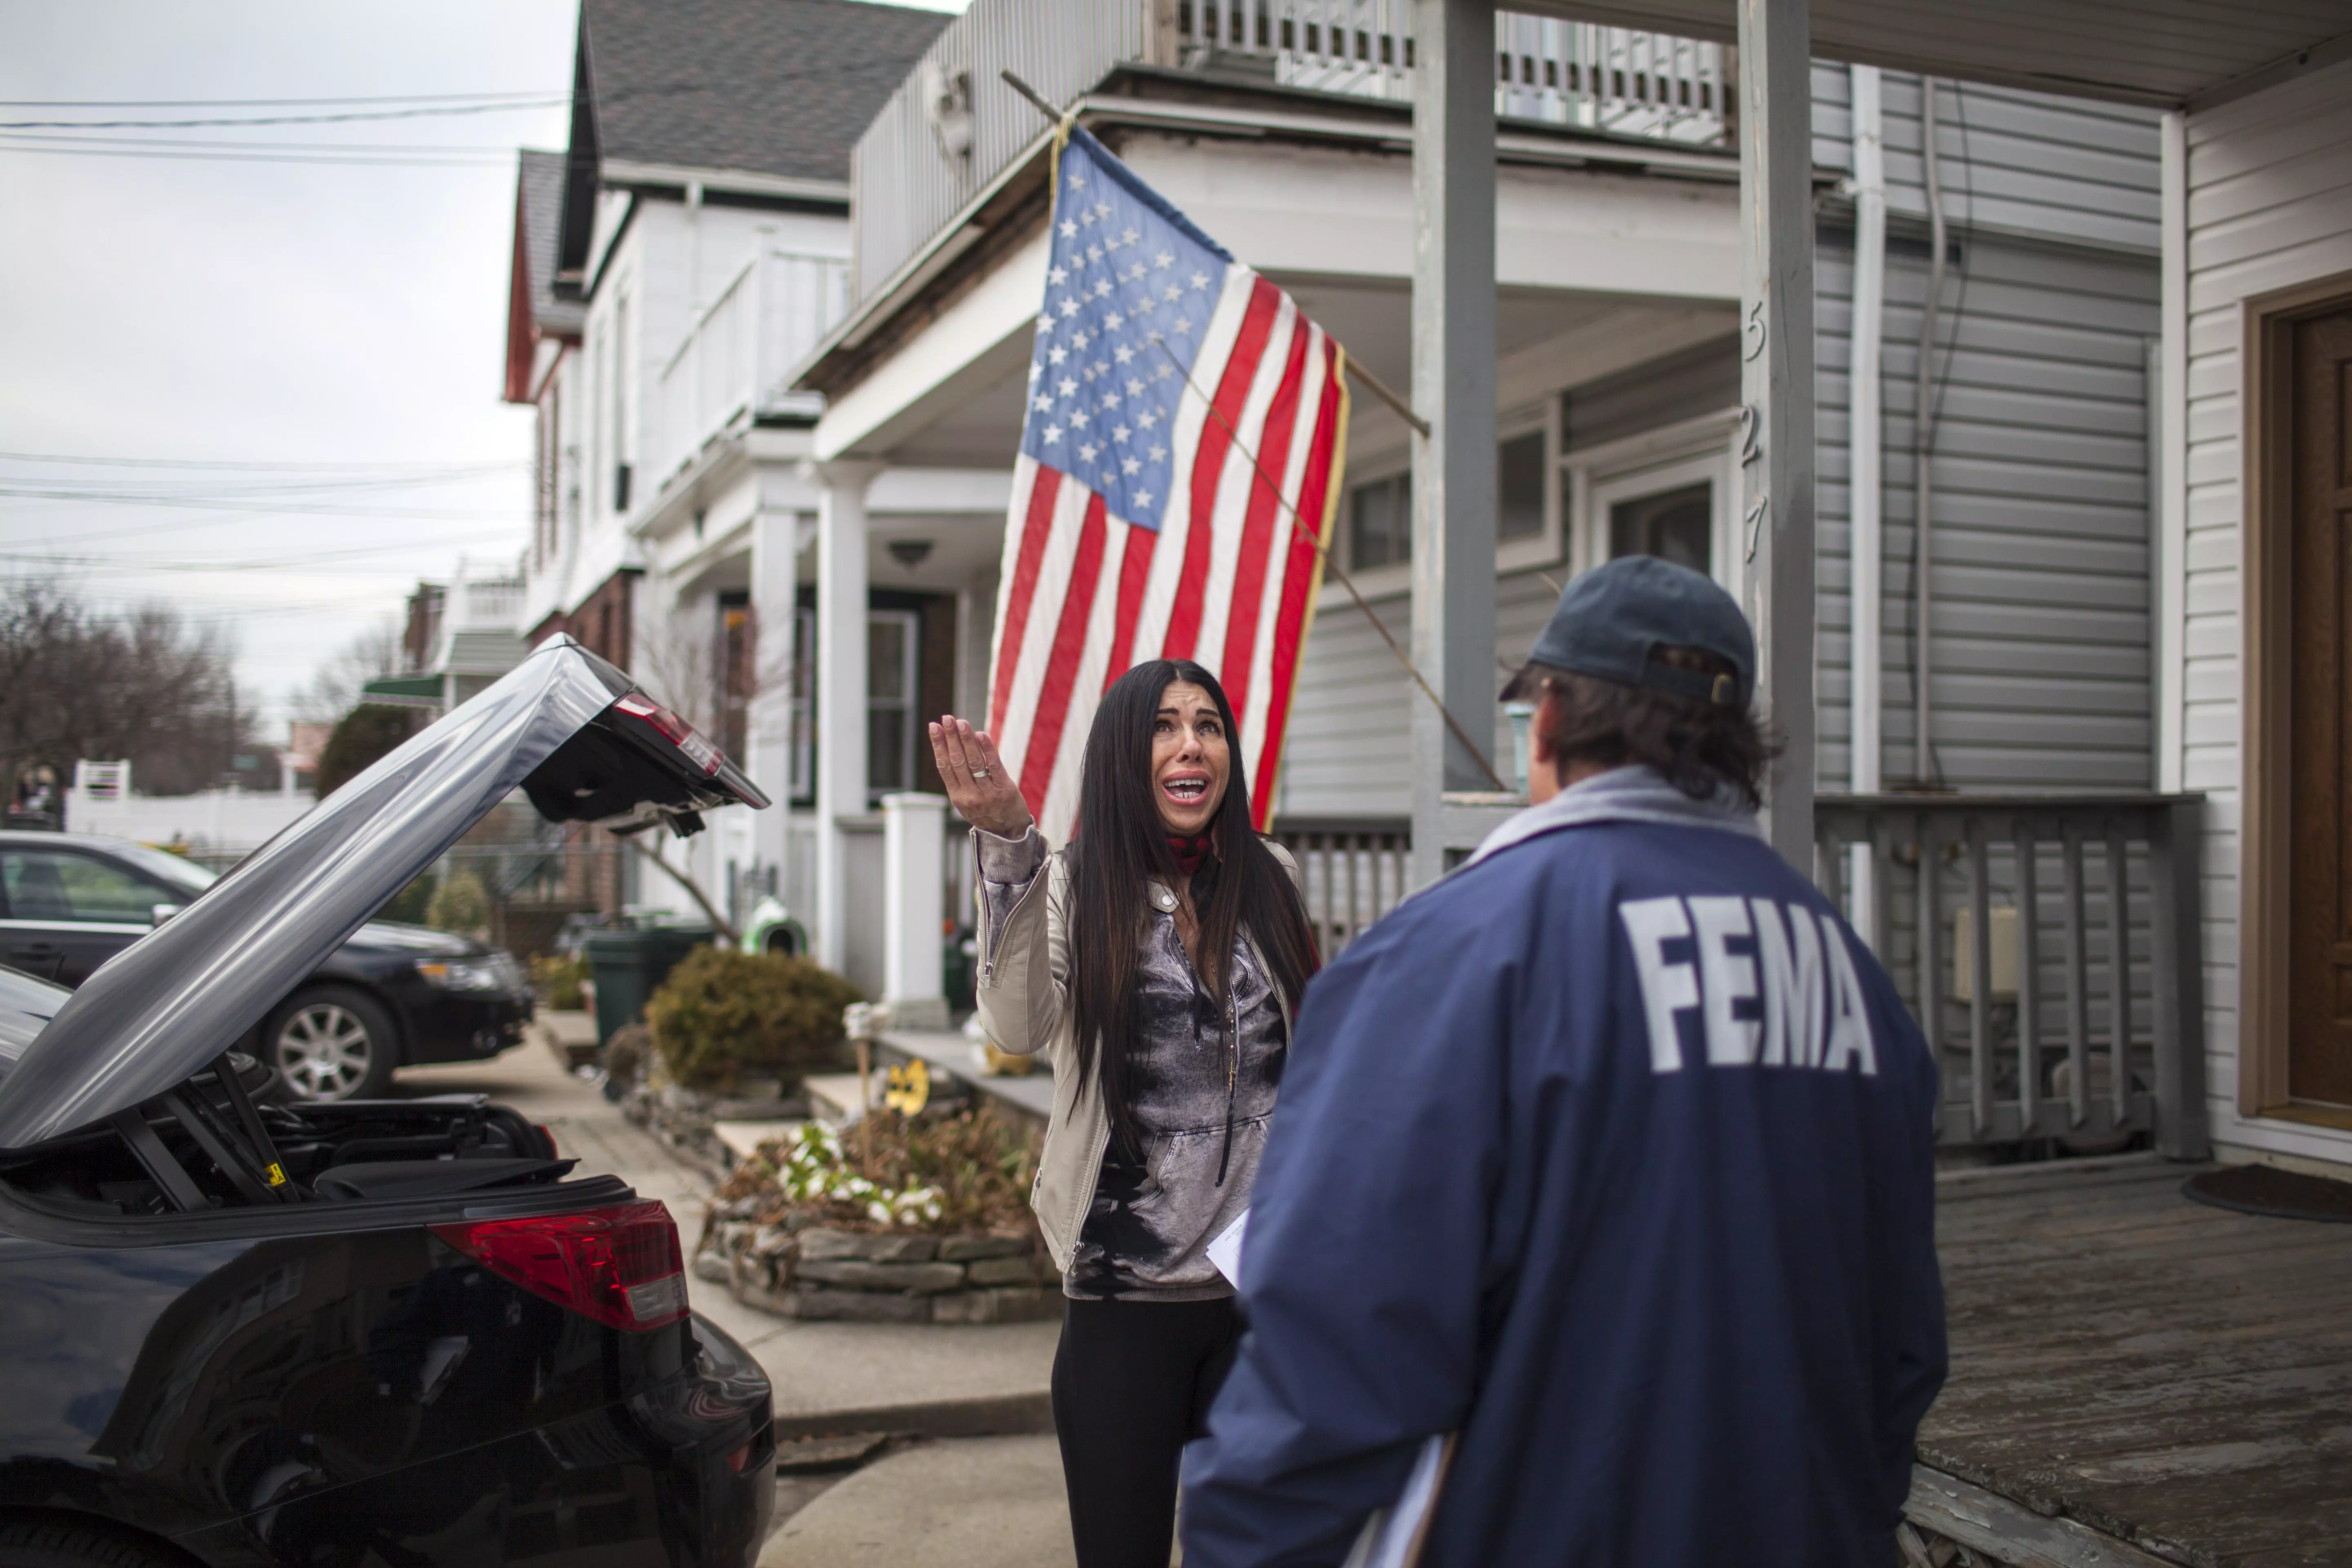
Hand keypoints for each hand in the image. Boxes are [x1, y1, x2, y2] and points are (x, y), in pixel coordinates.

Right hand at [929, 716, 1033, 838]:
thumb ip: (958, 780)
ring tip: (961, 722)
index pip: (944, 766)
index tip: (934, 727)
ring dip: (966, 740)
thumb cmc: (986, 812)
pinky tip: (981, 735)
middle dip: (951, 737)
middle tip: (946, 718)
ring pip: (974, 762)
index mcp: (957, 796)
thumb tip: (948, 749)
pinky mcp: (1005, 789)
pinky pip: (994, 765)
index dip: (938, 745)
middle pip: (957, 761)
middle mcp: (969, 795)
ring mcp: (987, 793)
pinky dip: (987, 749)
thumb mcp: (966, 802)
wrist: (1009, 831)